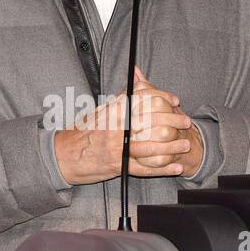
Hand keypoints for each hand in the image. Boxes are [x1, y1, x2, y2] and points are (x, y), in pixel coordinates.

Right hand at [51, 65, 200, 183]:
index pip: (142, 98)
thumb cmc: (81, 132)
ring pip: (151, 146)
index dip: (162, 97)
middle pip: (152, 122)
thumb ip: (120, 99)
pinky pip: (145, 168)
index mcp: (112, 110)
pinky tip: (176, 167)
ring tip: (186, 145)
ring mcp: (117, 148)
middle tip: (186, 122)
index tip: (174, 100)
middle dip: (173, 121)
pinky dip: (163, 169)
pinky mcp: (118, 166)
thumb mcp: (99, 111)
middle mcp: (115, 127)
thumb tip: (137, 82)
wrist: (63, 156)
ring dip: (172, 147)